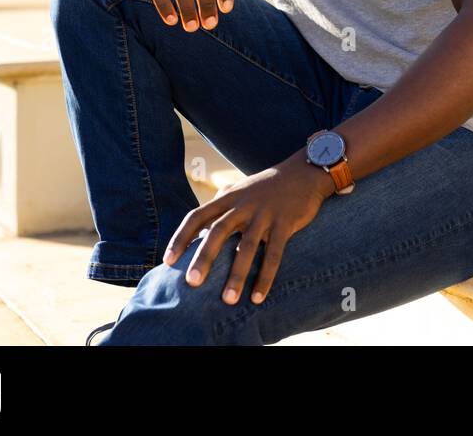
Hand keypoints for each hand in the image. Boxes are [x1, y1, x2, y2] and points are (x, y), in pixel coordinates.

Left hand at [163, 155, 334, 305]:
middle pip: (219, 231)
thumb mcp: (240, 190)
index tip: (168, 261)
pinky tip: (258, 297)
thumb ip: (220, 205)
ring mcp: (265, 214)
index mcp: (228, 198)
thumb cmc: (266, 187)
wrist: (304, 172)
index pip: (197, 216)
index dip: (181, 238)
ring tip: (228, 300)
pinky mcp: (286, 223)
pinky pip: (275, 253)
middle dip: (204, 257)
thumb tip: (199, 229)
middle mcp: (243, 205)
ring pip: (248, 246)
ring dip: (237, 275)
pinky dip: (266, 276)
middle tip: (192, 283)